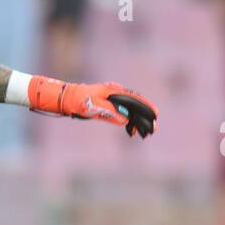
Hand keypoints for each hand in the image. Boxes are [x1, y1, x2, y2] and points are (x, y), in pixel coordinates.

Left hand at [28, 76, 158, 137]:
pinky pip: (123, 112)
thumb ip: (110, 112)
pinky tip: (130, 131)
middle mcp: (116, 93)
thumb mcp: (94, 108)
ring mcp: (113, 98)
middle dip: (144, 117)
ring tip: (141, 134)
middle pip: (135, 105)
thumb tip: (125, 119)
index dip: (146, 107)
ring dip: (136, 121)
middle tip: (152, 130)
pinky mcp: (110, 104)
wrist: (68, 99)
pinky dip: (128, 121)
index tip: (155, 115)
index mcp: (114, 91)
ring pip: (130, 110)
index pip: (135, 99)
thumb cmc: (80, 102)